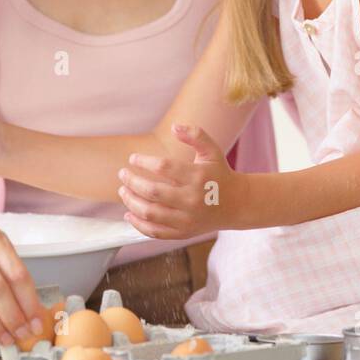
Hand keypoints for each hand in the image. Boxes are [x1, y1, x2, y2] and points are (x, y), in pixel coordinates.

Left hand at [117, 124, 241, 238]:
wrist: (237, 204)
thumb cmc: (220, 174)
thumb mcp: (212, 151)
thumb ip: (196, 135)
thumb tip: (174, 127)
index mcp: (198, 176)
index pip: (164, 167)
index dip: (144, 162)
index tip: (133, 159)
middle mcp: (192, 199)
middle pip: (153, 191)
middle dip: (132, 182)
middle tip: (122, 174)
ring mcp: (188, 219)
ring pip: (150, 213)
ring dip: (131, 202)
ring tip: (123, 192)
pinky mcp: (184, 233)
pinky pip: (155, 231)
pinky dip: (138, 224)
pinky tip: (129, 214)